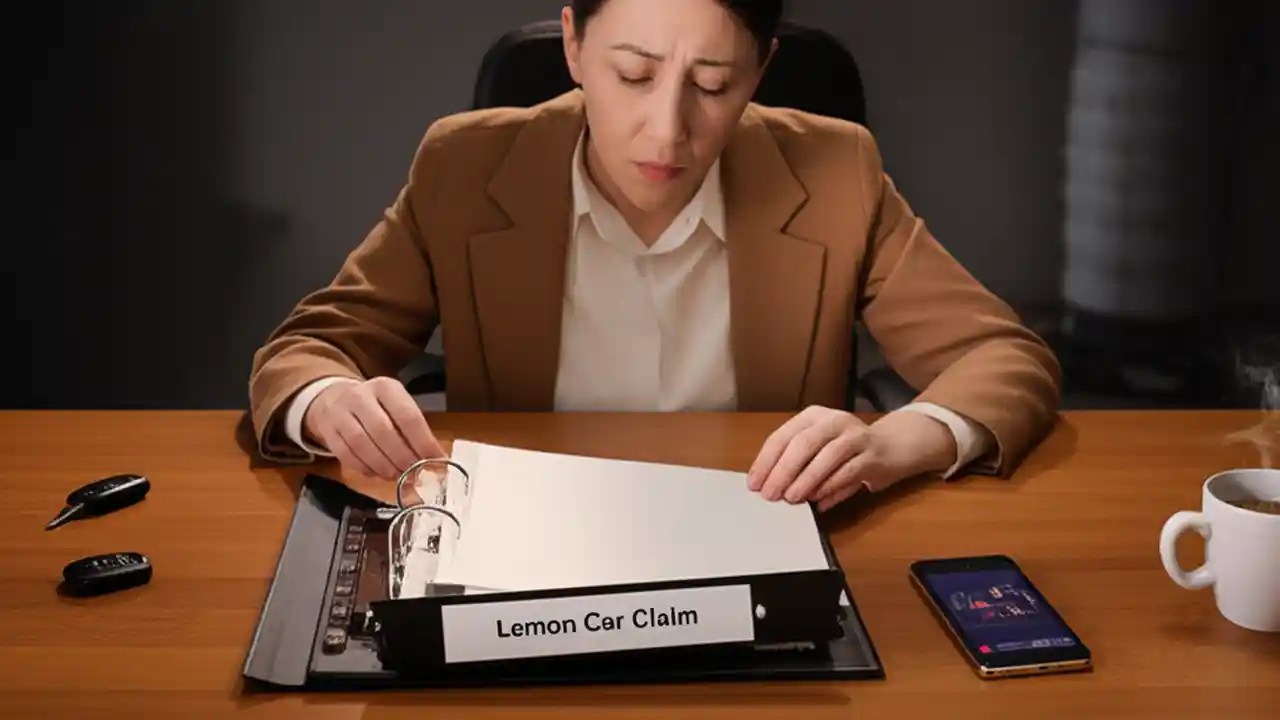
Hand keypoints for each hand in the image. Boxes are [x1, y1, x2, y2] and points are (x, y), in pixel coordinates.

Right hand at [303, 377, 443, 479]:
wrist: (332, 398)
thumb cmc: (375, 406)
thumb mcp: (395, 405)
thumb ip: (413, 429)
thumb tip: (435, 459)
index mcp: (386, 388)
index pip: (408, 416)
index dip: (423, 441)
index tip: (436, 460)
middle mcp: (361, 396)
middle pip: (383, 431)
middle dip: (402, 457)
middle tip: (414, 473)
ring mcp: (340, 413)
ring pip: (362, 444)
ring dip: (383, 465)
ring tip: (397, 477)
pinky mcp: (327, 431)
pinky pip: (346, 454)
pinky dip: (364, 468)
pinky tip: (377, 474)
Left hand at [747, 405, 956, 511]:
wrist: (893, 445)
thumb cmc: (846, 449)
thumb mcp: (818, 448)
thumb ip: (795, 462)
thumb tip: (767, 484)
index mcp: (813, 417)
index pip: (783, 436)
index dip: (766, 461)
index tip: (755, 484)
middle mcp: (834, 421)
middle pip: (803, 444)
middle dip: (783, 472)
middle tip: (771, 495)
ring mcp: (856, 436)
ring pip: (826, 458)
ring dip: (806, 481)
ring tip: (792, 498)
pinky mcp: (874, 455)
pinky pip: (849, 472)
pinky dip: (832, 488)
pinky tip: (819, 502)